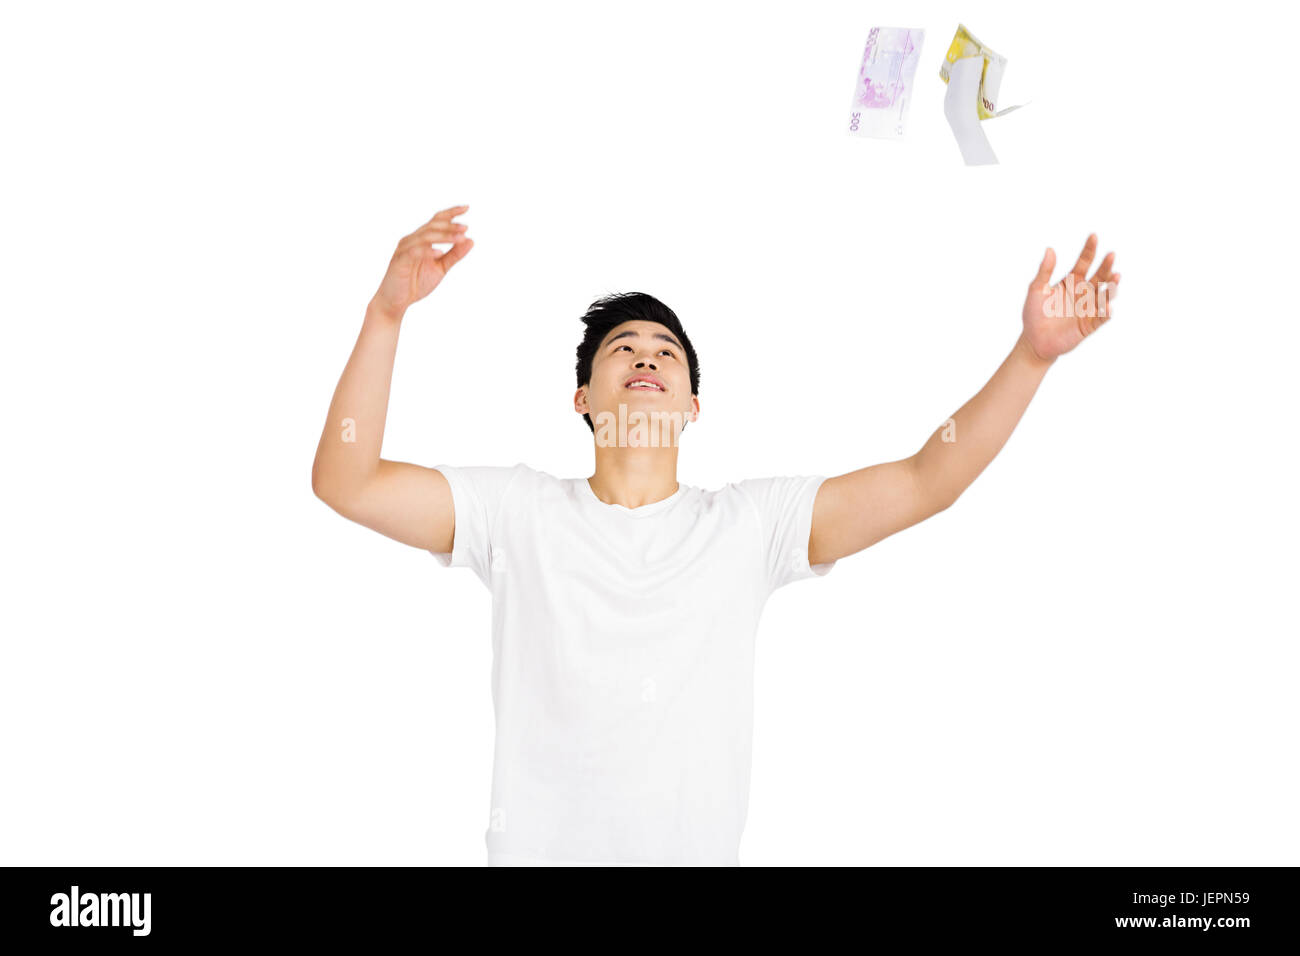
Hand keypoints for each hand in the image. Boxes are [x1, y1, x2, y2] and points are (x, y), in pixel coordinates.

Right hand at [371, 205, 473, 317]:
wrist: (396, 302)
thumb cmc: (415, 283)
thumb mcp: (440, 268)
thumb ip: (454, 255)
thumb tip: (471, 240)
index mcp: (421, 239)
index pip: (436, 220)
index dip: (451, 213)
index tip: (466, 207)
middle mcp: (412, 240)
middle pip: (432, 226)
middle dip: (450, 226)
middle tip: (465, 228)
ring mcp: (404, 249)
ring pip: (425, 237)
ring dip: (443, 236)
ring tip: (459, 239)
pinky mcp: (399, 261)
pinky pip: (414, 252)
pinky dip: (427, 251)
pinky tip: (439, 253)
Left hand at [1020, 234, 1120, 361]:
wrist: (1034, 341)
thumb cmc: (1034, 314)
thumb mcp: (1036, 290)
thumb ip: (1044, 271)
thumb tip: (1050, 249)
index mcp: (1072, 281)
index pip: (1084, 261)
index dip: (1089, 249)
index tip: (1094, 236)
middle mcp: (1084, 291)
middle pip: (1099, 275)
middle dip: (1105, 265)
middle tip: (1111, 255)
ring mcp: (1089, 307)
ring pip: (1104, 294)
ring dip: (1111, 286)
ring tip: (1115, 276)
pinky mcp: (1090, 324)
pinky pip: (1101, 317)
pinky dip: (1105, 311)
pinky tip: (1107, 306)